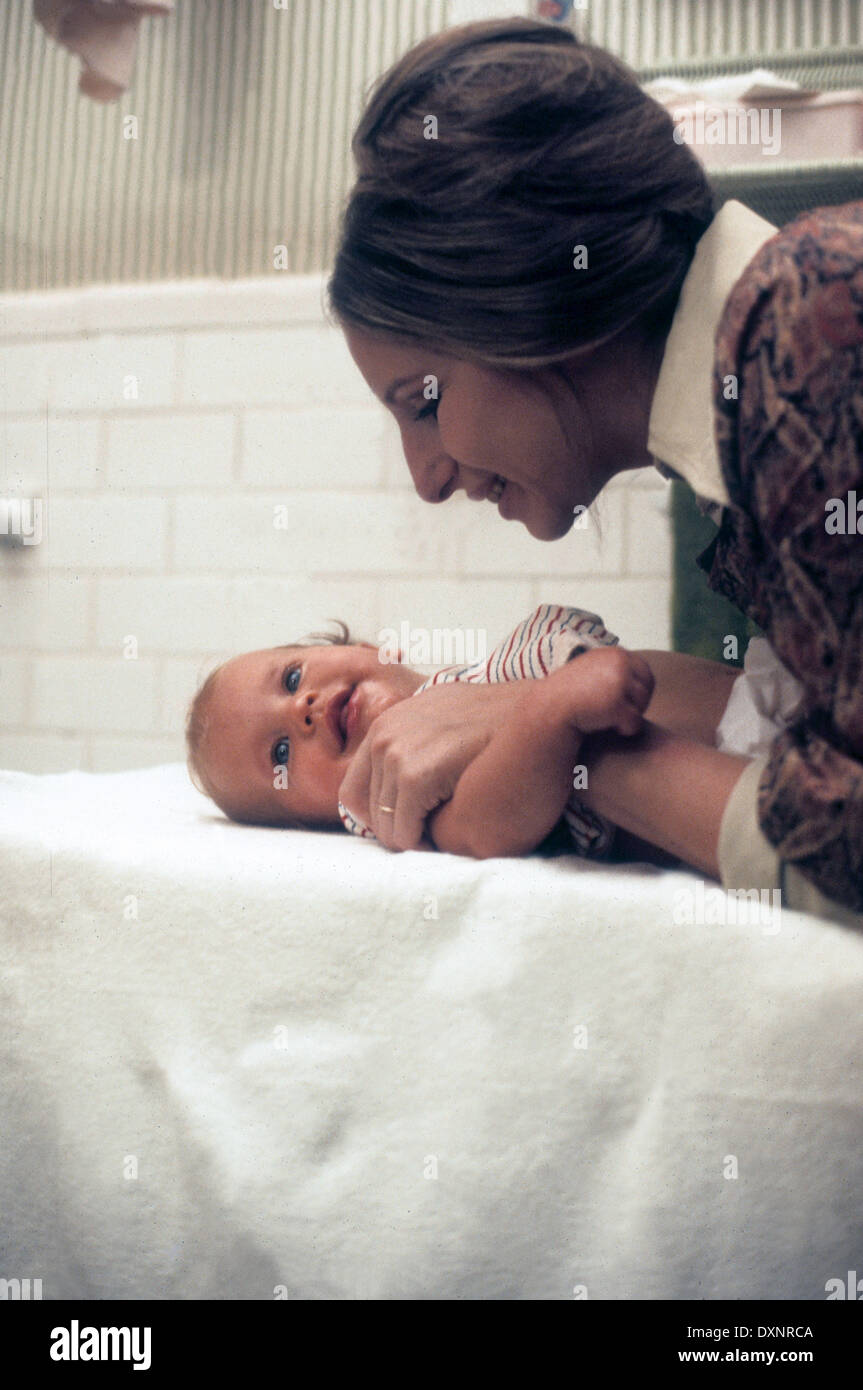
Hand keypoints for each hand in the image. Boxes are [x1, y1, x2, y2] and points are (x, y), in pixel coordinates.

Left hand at [338, 679, 529, 850]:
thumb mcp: (449, 717)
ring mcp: (396, 753)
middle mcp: (383, 735)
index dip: (378, 816)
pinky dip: (420, 844)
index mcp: (387, 724)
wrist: (538, 711)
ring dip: (410, 839)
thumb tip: (410, 769)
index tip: (407, 826)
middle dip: (393, 830)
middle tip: (426, 840)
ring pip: (384, 825)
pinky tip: (444, 840)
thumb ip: (422, 739)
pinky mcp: (415, 775)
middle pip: (364, 809)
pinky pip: (404, 831)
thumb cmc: (503, 720)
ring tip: (439, 841)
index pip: (355, 788)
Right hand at [556, 646, 654, 735]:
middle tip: (618, 714)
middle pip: (647, 688)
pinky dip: (624, 730)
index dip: (638, 691)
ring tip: (607, 719)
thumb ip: (614, 668)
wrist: (548, 708)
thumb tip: (640, 675)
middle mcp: (620, 663)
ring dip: (629, 716)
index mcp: (615, 653)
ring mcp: (619, 682)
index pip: (645, 672)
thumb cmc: (569, 694)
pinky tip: (605, 727)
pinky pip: (634, 723)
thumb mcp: (592, 670)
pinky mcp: (617, 703)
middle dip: (638, 704)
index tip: (624, 703)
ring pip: (641, 706)